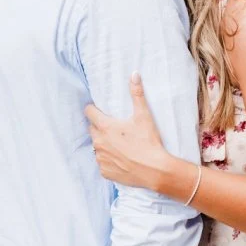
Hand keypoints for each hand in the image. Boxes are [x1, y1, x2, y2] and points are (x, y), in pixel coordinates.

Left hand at [84, 73, 172, 192]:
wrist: (156, 171)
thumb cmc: (149, 142)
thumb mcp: (144, 116)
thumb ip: (137, 94)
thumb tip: (134, 74)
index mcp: (105, 127)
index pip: (89, 112)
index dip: (93, 110)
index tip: (98, 110)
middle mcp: (98, 142)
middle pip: (93, 129)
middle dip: (100, 127)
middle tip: (115, 128)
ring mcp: (100, 158)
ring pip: (97, 146)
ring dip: (104, 144)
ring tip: (120, 145)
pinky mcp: (104, 171)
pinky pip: (102, 162)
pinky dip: (109, 160)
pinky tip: (121, 158)